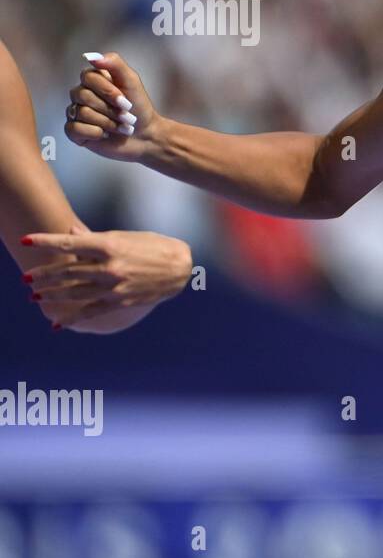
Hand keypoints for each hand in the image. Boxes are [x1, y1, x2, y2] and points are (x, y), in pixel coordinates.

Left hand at [21, 229, 192, 329]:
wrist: (182, 267)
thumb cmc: (154, 246)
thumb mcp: (126, 237)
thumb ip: (96, 238)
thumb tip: (71, 233)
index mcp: (110, 245)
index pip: (70, 243)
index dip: (46, 241)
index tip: (27, 240)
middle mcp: (110, 266)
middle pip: (67, 271)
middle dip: (43, 275)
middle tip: (26, 278)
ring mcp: (115, 286)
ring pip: (75, 292)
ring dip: (52, 295)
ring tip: (35, 296)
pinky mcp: (121, 300)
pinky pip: (92, 311)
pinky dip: (74, 318)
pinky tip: (59, 324)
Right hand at [64, 52, 159, 161]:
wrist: (145, 135)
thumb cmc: (138, 107)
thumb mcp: (131, 81)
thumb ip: (114, 63)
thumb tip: (90, 56)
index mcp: (93, 80)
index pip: (88, 77)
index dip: (108, 91)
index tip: (127, 102)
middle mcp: (81, 94)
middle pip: (83, 95)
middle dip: (111, 109)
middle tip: (126, 117)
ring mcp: (76, 112)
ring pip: (82, 113)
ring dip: (108, 123)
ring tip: (120, 127)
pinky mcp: (75, 131)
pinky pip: (73, 129)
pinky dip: (95, 133)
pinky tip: (105, 135)